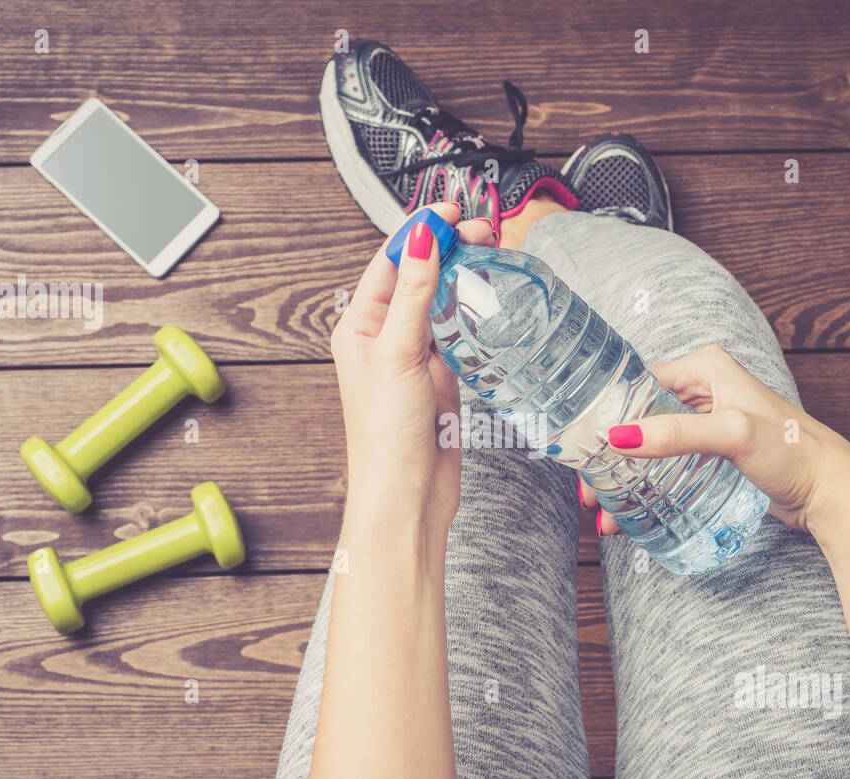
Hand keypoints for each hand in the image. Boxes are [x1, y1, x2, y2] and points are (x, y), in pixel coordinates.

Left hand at [330, 202, 495, 539]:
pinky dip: (473, 314)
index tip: (452, 210)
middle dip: (448, 248)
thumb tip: (422, 239)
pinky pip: (458, 336)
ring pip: (440, 303)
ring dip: (463, 277)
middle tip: (483, 229)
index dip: (421, 232)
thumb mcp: (398, 354)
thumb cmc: (385, 437)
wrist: (407, 497)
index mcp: (359, 327)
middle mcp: (384, 339)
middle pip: (417, 277)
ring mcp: (414, 359)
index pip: (390, 261)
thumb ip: (413, 294)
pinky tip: (490, 301)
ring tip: (491, 252)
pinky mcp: (441, 381)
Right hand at [580, 344, 849, 543]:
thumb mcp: (733, 435)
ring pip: (650, 447)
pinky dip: (647, 487)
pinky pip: (667, 465)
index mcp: (706, 368)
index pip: (639, 386)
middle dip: (611, 459)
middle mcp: (705, 390)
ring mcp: (709, 422)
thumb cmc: (794, 452)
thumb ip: (677, 433)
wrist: (830, 490)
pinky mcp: (714, 452)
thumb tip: (621, 437)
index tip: (584, 454)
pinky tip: (630, 514)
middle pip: (639, 420)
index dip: (607, 420)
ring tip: (606, 513)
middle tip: (590, 492)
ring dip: (625, 480)